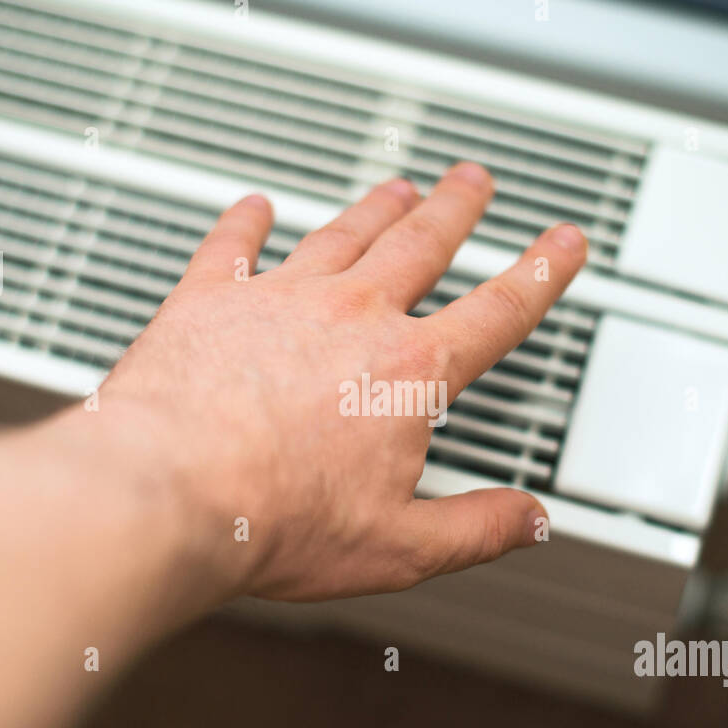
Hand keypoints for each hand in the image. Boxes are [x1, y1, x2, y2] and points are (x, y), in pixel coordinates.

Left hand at [98, 162, 586, 603]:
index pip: (497, 310)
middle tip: (473, 181)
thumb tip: (530, 520)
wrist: (166, 493)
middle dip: (455, 210)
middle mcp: (348, 316)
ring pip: (342, 235)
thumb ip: (476, 528)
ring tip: (398, 186)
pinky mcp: (208, 301)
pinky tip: (254, 206)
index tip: (562, 242)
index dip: (540, 273)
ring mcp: (277, 300)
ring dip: (375, 208)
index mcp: (406, 371)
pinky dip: (246, 223)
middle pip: (419, 246)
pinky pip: (233, 246)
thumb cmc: (273, 520)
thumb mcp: (399, 546)